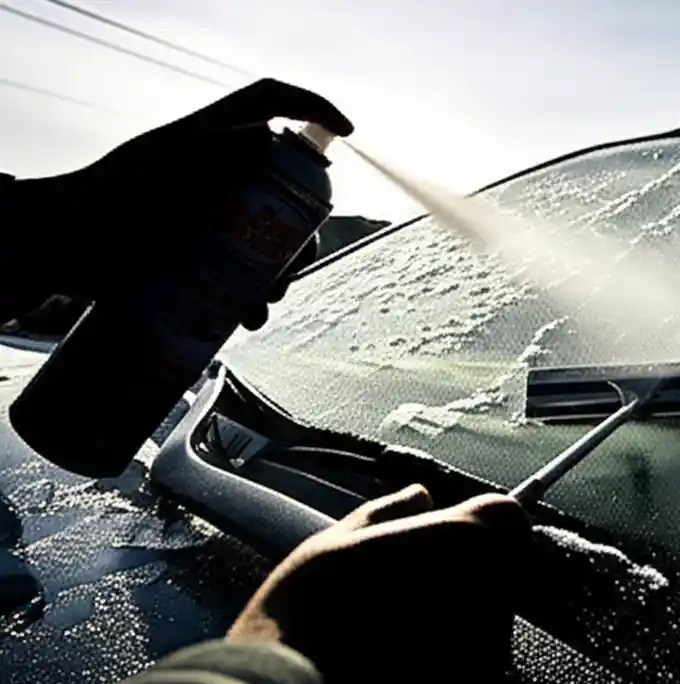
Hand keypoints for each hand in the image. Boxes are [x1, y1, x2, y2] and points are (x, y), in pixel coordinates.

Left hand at [1, 78, 352, 327]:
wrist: (64, 251)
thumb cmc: (105, 200)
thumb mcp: (162, 165)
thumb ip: (213, 148)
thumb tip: (271, 137)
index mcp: (214, 140)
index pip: (273, 103)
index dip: (314, 108)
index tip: (348, 134)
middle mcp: (220, 176)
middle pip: (287, 190)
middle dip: (303, 231)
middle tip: (299, 259)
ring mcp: (212, 218)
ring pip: (271, 242)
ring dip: (282, 275)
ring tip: (266, 301)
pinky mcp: (200, 257)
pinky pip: (242, 278)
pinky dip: (253, 300)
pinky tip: (247, 318)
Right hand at [227, 486, 530, 683]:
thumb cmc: (311, 612)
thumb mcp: (338, 540)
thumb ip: (392, 512)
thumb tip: (420, 495)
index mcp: (467, 537)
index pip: (508, 518)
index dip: (479, 528)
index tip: (446, 539)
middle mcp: (493, 588)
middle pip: (500, 570)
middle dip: (466, 575)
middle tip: (406, 591)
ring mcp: (491, 643)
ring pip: (486, 620)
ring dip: (457, 620)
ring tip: (395, 632)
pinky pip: (474, 665)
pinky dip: (450, 663)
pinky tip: (402, 666)